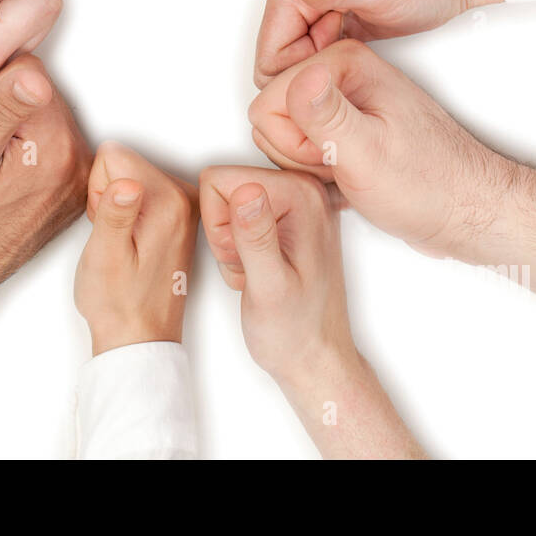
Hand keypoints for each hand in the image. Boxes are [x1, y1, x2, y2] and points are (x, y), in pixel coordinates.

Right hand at [0, 56, 91, 346]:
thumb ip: (4, 105)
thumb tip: (36, 75)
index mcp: (58, 147)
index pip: (29, 76)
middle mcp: (78, 165)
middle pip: (41, 100)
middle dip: (6, 116)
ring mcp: (77, 183)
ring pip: (43, 124)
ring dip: (14, 137)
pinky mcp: (69, 195)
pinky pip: (48, 151)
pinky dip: (24, 158)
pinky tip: (1, 183)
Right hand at [74, 142, 197, 354]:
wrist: (140, 338)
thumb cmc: (120, 304)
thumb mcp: (105, 257)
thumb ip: (114, 214)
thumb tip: (125, 181)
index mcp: (168, 202)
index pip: (113, 156)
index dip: (98, 191)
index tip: (106, 224)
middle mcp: (184, 198)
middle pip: (124, 163)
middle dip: (107, 196)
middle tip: (114, 239)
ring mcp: (184, 206)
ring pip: (130, 176)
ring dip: (116, 207)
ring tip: (123, 245)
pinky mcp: (178, 216)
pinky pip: (140, 192)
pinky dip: (128, 214)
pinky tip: (132, 244)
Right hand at [198, 165, 421, 457]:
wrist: (316, 356)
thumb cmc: (297, 331)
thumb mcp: (270, 289)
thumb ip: (256, 237)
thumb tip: (245, 190)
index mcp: (301, 196)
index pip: (219, 179)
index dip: (219, 224)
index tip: (243, 255)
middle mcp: (303, 190)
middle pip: (222, 187)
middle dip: (224, 233)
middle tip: (251, 268)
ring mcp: (296, 203)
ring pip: (226, 204)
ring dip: (230, 244)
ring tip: (257, 273)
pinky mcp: (287, 218)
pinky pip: (238, 216)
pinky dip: (239, 248)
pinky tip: (259, 271)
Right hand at [249, 38, 512, 255]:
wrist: (468, 210)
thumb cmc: (429, 187)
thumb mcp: (368, 155)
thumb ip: (326, 115)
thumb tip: (299, 79)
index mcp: (345, 63)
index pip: (266, 100)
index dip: (293, 142)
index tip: (330, 154)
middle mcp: (344, 73)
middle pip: (272, 114)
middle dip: (298, 153)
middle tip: (345, 164)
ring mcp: (346, 99)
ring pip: (285, 133)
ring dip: (308, 164)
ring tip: (352, 171)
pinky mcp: (349, 123)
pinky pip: (304, 145)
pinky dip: (320, 169)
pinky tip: (351, 176)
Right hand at [254, 0, 501, 85]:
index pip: (270, 58)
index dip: (303, 74)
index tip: (340, 64)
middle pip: (277, 67)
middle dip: (311, 77)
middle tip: (353, 61)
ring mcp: (305, 12)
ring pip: (294, 70)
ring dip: (323, 76)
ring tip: (358, 59)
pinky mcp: (322, 26)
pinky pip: (311, 65)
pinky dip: (331, 73)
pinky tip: (356, 63)